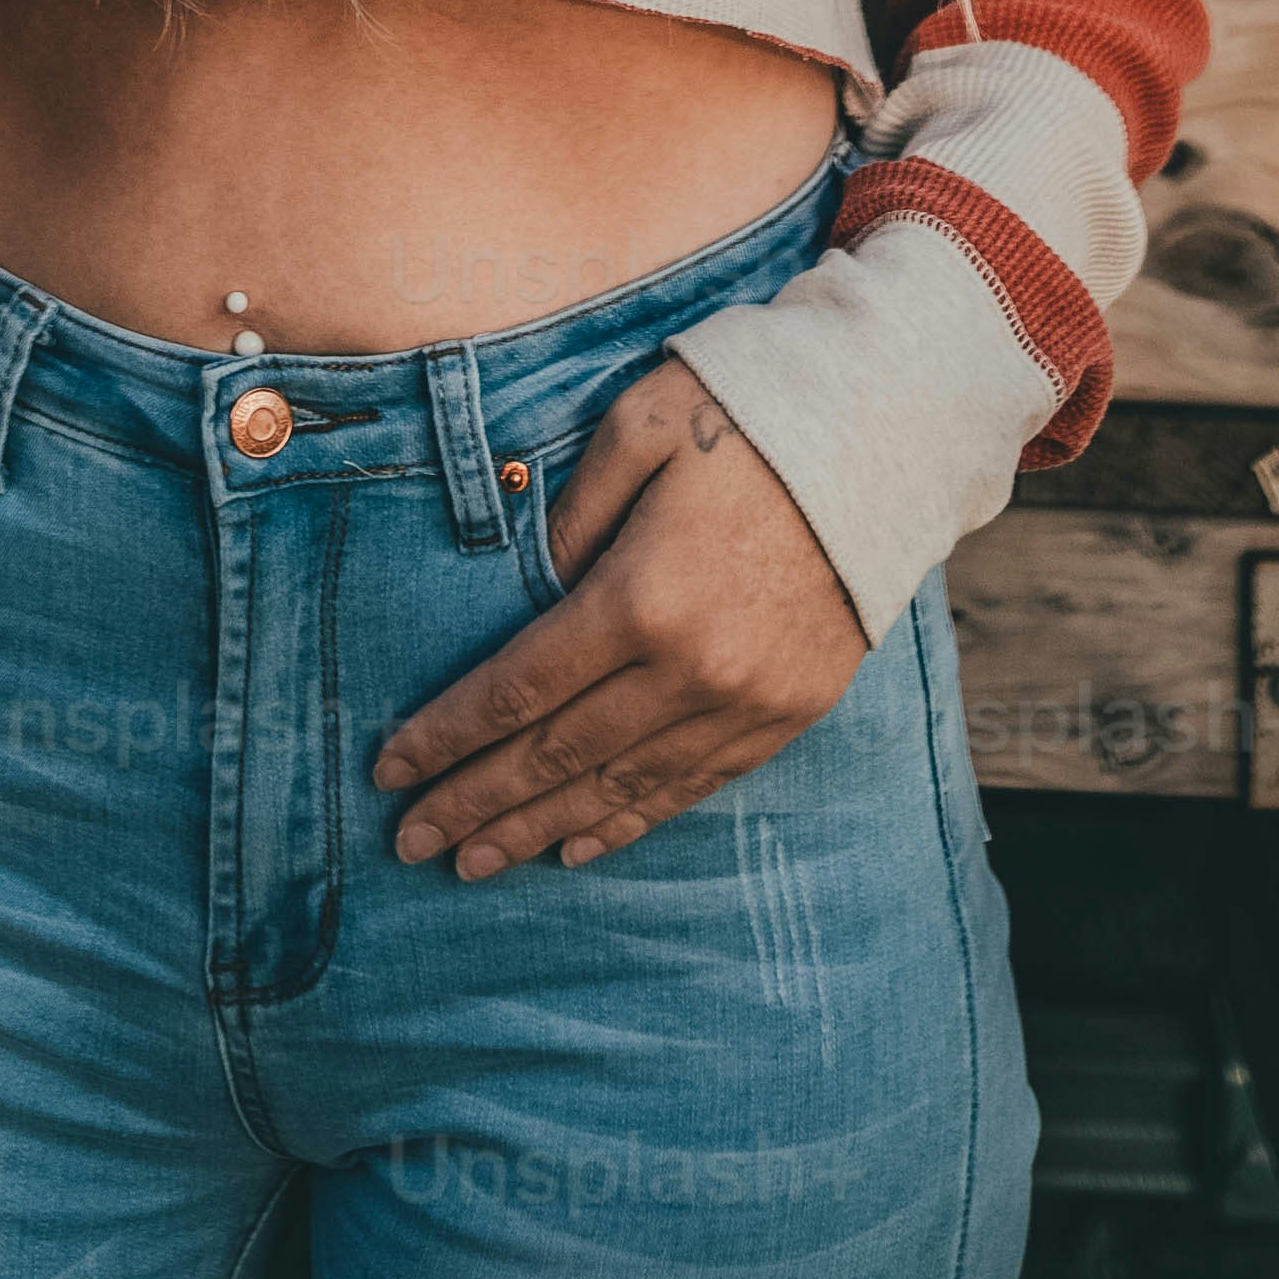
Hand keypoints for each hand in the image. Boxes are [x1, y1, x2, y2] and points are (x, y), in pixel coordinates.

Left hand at [367, 365, 865, 879]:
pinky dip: (629, 822)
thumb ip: (569, 513)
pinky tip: (578, 846)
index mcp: (639, 596)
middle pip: (560, 755)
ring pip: (621, 786)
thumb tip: (525, 591)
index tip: (391, 771)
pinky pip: (691, 786)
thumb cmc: (748, 415)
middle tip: (412, 842)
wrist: (888, 440)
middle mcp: (689, 668)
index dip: (449, 736)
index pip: (520, 689)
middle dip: (476, 803)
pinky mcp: (786, 714)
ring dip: (540, 828)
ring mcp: (744, 701)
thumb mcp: (639, 427)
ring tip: (476, 863)